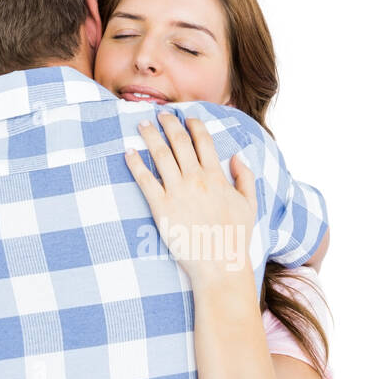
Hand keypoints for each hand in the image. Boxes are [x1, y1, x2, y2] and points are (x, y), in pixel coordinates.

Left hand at [124, 112, 255, 291]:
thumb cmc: (235, 237)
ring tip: (142, 125)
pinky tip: (128, 153)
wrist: (219, 265)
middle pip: (179, 142)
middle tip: (160, 114)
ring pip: (160, 155)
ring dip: (150, 136)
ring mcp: (177, 193)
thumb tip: (238, 156)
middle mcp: (196, 179)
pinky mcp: (161, 208)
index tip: (186, 117)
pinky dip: (135, 164)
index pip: (203, 140)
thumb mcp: (249, 205)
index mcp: (216, 176)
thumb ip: (245, 178)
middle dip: (169, 123)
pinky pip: (145, 180)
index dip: (194, 124)